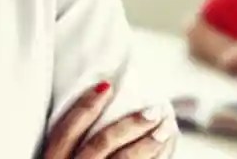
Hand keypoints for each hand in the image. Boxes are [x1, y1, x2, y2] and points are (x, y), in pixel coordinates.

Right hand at [42, 81, 176, 158]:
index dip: (85, 105)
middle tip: (155, 110)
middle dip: (130, 124)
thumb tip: (104, 101)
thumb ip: (73, 145)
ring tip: (168, 128)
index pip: (67, 129)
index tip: (107, 84)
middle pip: (102, 144)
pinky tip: (168, 152)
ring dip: (150, 144)